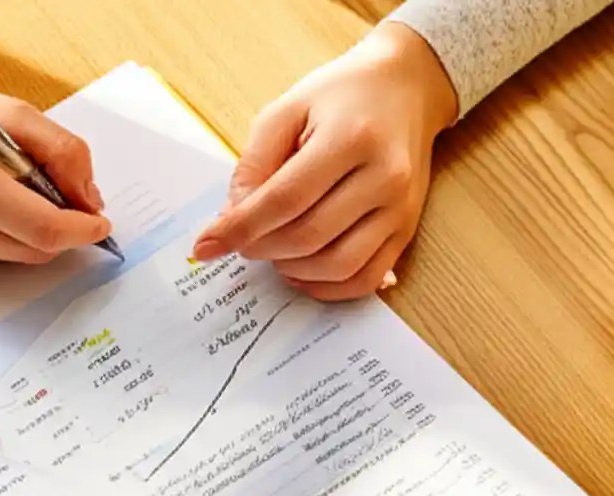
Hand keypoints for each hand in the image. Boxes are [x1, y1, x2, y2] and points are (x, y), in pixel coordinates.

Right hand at [0, 22, 109, 262]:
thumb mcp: (9, 111)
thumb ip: (62, 152)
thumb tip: (89, 199)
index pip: (44, 228)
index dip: (82, 231)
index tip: (100, 223)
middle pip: (33, 250)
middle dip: (62, 232)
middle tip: (71, 205)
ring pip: (11, 256)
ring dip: (30, 232)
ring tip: (17, 191)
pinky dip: (0, 233)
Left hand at [191, 22, 456, 299]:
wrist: (406, 88)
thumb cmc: (341, 96)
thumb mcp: (287, 109)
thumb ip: (255, 163)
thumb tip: (233, 218)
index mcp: (350, 138)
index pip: (284, 199)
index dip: (240, 227)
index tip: (206, 245)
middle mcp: (384, 177)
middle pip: (309, 236)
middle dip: (262, 248)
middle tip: (242, 241)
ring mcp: (400, 208)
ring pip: (338, 266)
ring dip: (292, 270)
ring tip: (273, 251)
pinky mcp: (407, 230)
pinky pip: (365, 278)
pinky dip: (327, 288)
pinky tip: (302, 271)